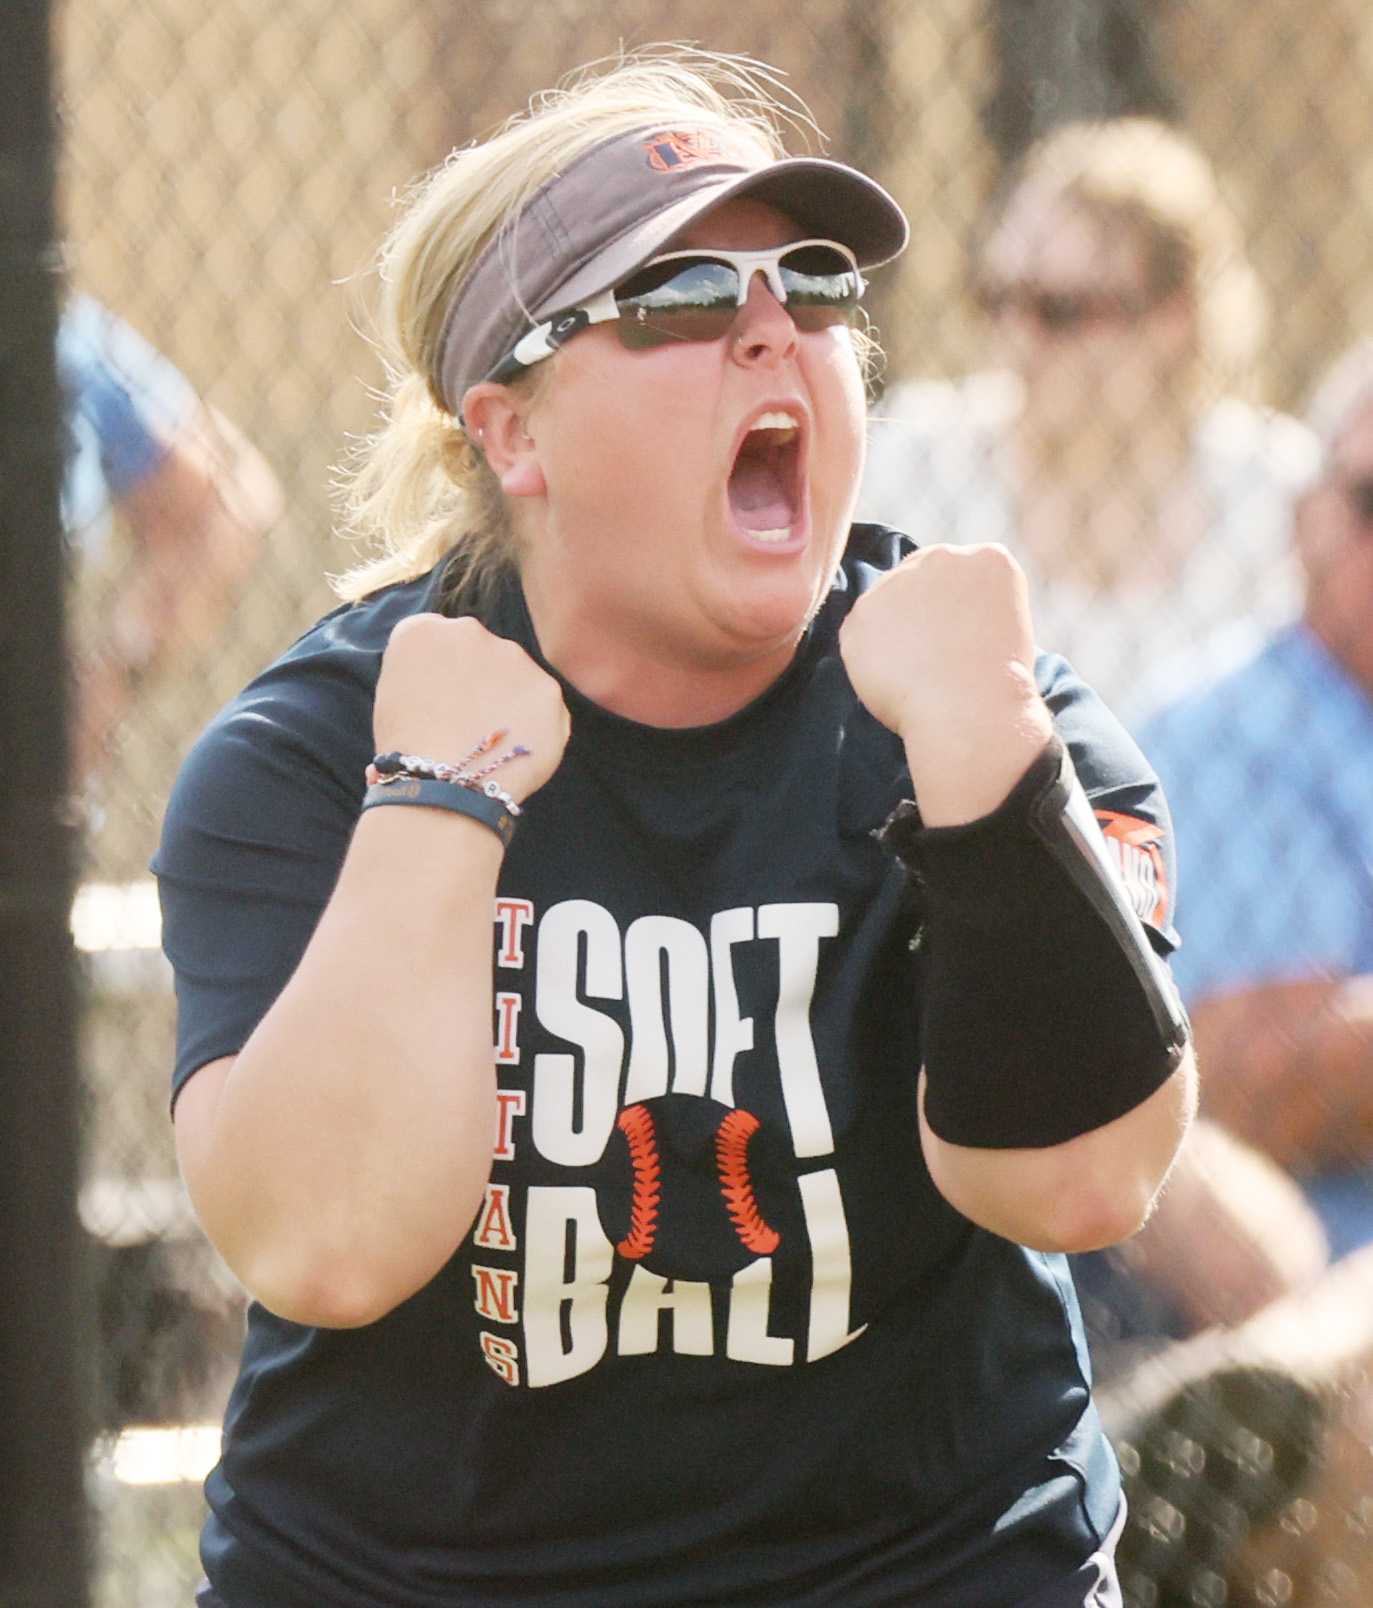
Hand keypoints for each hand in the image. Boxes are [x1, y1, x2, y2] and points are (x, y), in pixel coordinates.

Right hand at [374, 615, 569, 803]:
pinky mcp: (547, 688)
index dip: (442, 674)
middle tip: (469, 722)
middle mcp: (469, 631)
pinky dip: (534, 726)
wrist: (442, 783)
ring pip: (516, 676)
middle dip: (479, 682)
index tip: (441, 700)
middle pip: (480, 652)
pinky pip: (543, 706)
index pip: (436, 639)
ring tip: (492, 742)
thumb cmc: (406, 750)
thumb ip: (420, 674)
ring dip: (508, 701)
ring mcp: (512, 656)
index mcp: (421, 631)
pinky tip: (515, 751)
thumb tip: (441, 686)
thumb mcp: (390, 698)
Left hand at [838, 543, 1051, 824]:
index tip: (959, 639)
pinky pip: (860, 635)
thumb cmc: (996, 684)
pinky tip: (896, 679)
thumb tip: (933, 614)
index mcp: (988, 558)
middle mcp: (942, 557)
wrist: (971, 711)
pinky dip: (870, 660)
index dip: (954, 609)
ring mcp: (898, 581)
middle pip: (918, 578)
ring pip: (886, 605)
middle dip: (919, 614)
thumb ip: (970, 603)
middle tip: (933, 659)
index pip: (959, 573)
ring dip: (893, 634)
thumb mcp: (1004, 624)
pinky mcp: (863, 612)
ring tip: (918, 673)